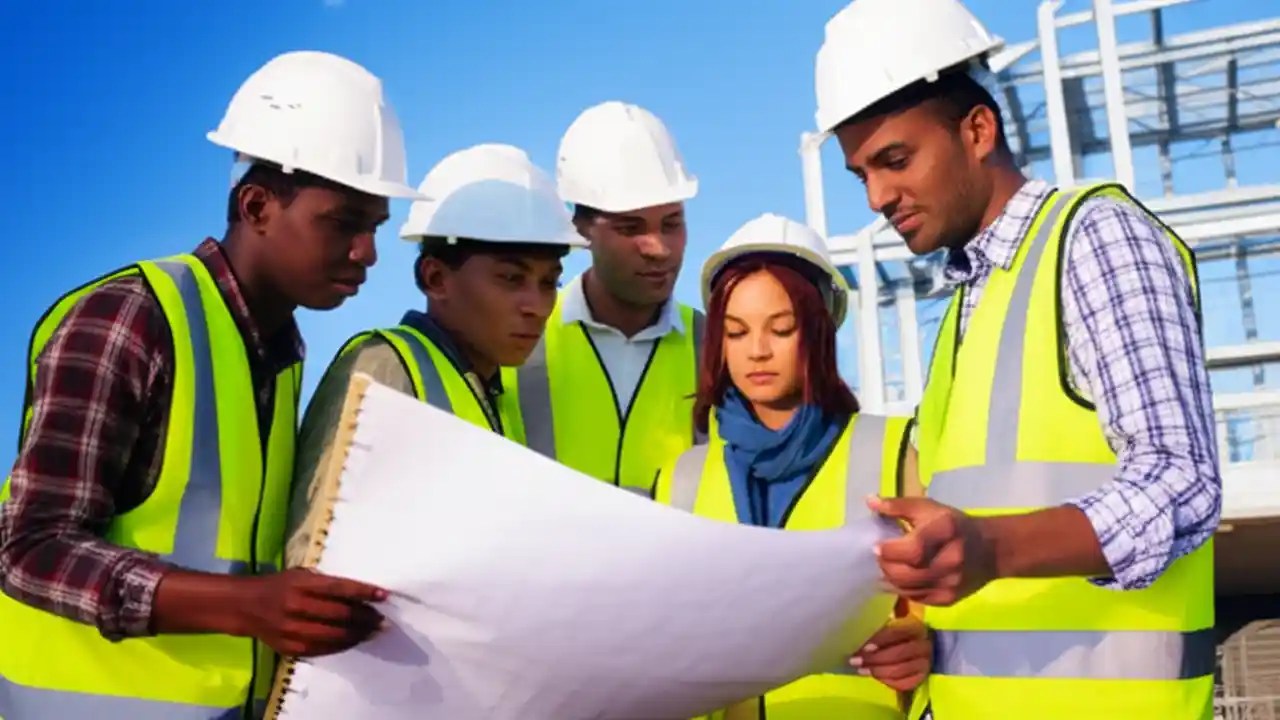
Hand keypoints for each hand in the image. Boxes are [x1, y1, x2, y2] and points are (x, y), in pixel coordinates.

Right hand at [239, 568, 389, 656]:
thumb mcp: (300, 575)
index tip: (384, 595)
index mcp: (300, 584)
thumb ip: (326, 583)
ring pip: (334, 636)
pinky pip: (323, 649)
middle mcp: (296, 606)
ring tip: (374, 631)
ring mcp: (292, 630)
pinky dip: (342, 645)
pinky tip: (354, 640)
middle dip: (366, 618)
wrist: (244, 606)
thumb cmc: (279, 585)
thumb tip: (360, 593)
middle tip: (383, 619)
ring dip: (358, 634)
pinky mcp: (289, 647)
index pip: (339, 589)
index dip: (363, 593)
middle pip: (340, 615)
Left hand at [849, 616, 930, 691]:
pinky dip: (887, 681)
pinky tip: (874, 677)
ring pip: (901, 670)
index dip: (880, 640)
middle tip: (855, 661)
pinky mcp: (921, 678)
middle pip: (899, 654)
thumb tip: (857, 635)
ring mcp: (925, 664)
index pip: (898, 632)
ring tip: (860, 669)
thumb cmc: (899, 632)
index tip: (863, 648)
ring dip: (878, 671)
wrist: (920, 646)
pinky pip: (904, 683)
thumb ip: (880, 629)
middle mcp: (924, 646)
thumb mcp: (892, 625)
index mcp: (916, 627)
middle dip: (875, 659)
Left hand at [868, 495, 996, 605]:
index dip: (890, 551)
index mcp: (945, 531)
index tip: (877, 546)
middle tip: (880, 558)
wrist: (992, 549)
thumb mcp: (929, 508)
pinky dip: (904, 589)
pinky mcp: (950, 599)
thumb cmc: (955, 524)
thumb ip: (898, 505)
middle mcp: (951, 559)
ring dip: (892, 579)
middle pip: (907, 573)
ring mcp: (951, 583)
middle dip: (886, 566)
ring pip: (908, 589)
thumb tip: (869, 501)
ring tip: (888, 567)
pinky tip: (901, 578)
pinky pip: (917, 598)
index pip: (912, 549)